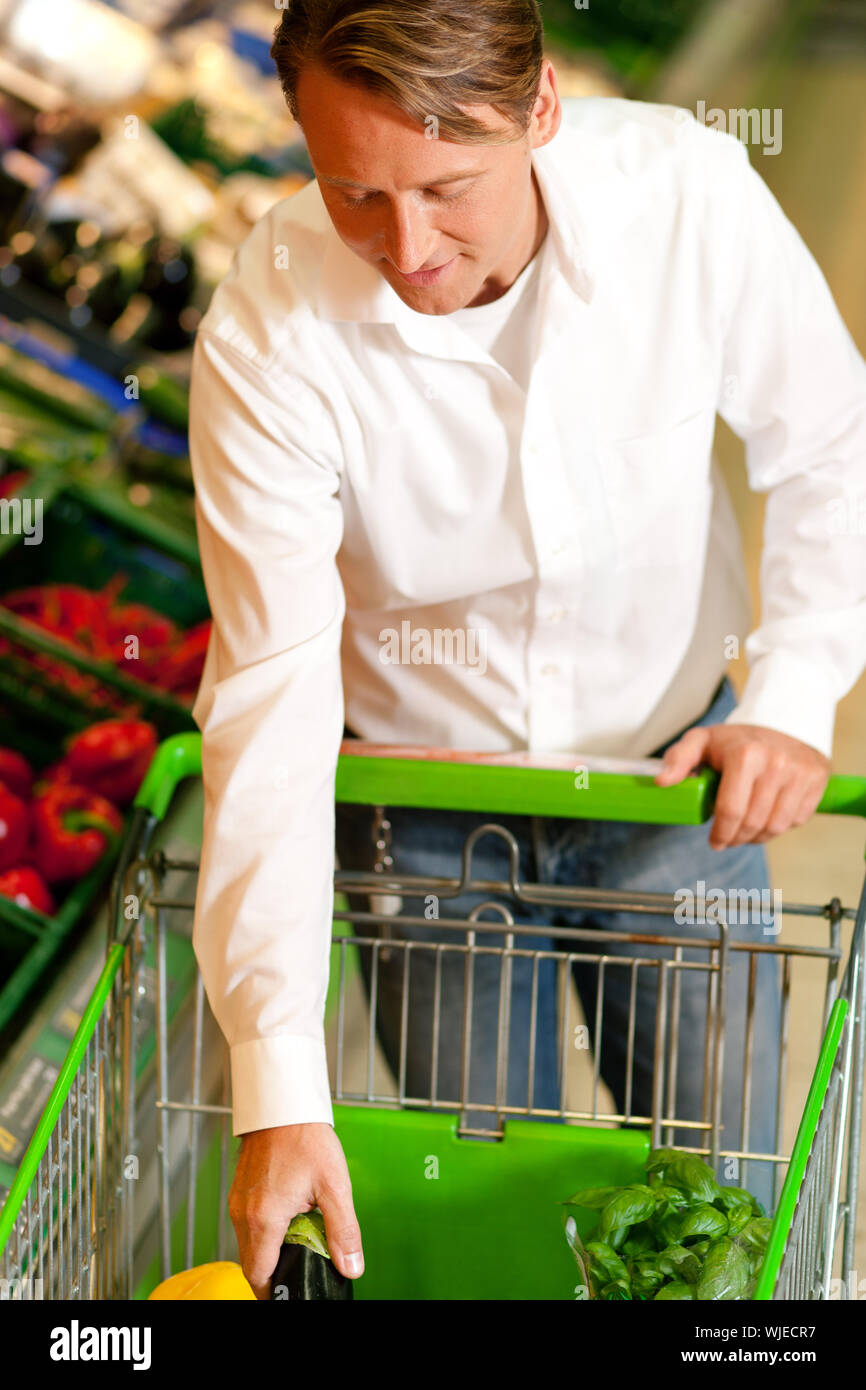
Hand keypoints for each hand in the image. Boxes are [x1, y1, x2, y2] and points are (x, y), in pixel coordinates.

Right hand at [229, 1122, 363, 1298]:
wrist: (283, 1105)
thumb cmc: (306, 1138)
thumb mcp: (335, 1187)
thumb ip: (343, 1232)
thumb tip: (351, 1267)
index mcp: (263, 1219)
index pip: (260, 1275)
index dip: (276, 1290)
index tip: (292, 1290)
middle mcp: (243, 1214)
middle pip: (252, 1264)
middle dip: (275, 1272)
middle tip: (301, 1268)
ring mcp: (238, 1202)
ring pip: (248, 1245)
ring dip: (270, 1251)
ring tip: (300, 1241)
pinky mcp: (240, 1191)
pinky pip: (247, 1225)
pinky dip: (264, 1233)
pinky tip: (288, 1219)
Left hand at [654, 722, 829, 848]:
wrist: (781, 720)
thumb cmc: (735, 739)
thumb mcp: (701, 740)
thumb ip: (679, 759)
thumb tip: (661, 782)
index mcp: (745, 754)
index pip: (731, 810)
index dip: (720, 834)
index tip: (714, 842)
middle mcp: (776, 763)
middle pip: (753, 822)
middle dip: (736, 838)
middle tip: (728, 839)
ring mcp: (799, 772)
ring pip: (777, 826)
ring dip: (758, 837)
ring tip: (746, 832)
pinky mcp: (816, 779)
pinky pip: (797, 819)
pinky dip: (780, 826)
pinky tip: (767, 817)